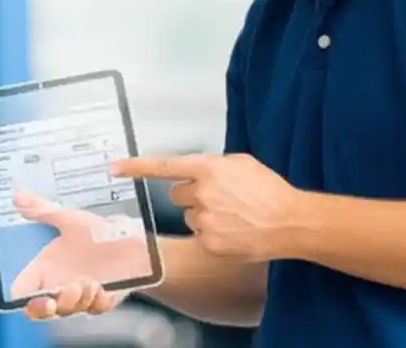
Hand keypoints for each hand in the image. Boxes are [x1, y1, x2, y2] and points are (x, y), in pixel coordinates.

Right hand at [11, 190, 144, 319]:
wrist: (133, 241)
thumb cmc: (99, 231)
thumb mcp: (69, 219)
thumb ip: (41, 210)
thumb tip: (18, 193)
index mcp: (45, 267)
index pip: (22, 290)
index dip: (22, 297)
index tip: (36, 294)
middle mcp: (58, 284)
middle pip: (38, 309)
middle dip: (47, 307)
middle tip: (65, 290)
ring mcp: (78, 295)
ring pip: (65, 311)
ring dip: (75, 301)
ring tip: (89, 283)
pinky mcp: (98, 302)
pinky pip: (91, 310)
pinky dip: (95, 302)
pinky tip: (102, 289)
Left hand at [113, 153, 303, 262]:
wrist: (289, 222)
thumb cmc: (269, 191)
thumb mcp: (241, 163)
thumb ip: (213, 165)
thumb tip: (198, 172)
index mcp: (209, 168)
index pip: (164, 166)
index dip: (136, 167)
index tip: (115, 167)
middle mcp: (202, 192)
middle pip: (176, 194)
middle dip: (192, 195)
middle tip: (220, 198)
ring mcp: (204, 219)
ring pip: (189, 215)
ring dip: (204, 215)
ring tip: (232, 215)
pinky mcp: (208, 242)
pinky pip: (199, 235)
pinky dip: (212, 234)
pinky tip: (233, 230)